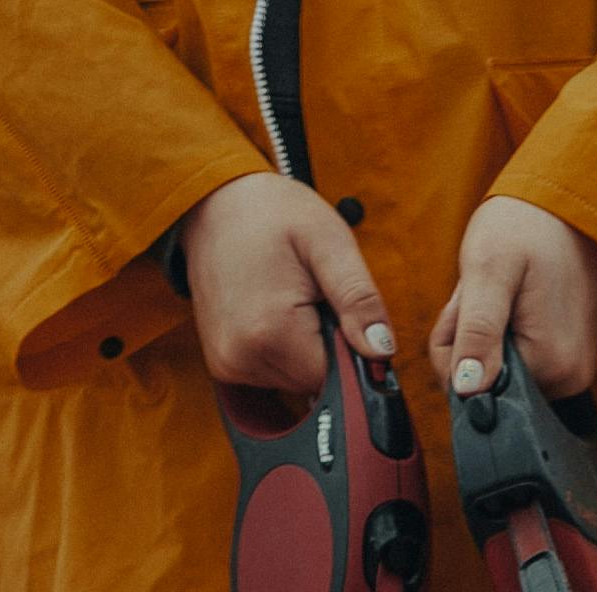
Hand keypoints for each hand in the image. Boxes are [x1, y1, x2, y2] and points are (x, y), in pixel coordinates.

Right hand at [180, 171, 394, 400]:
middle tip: (309, 295)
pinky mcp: (222, 365)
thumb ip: (359, 298)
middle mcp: (242, 358)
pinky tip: (272, 311)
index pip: (338, 376)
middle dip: (326, 345)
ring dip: (305, 348)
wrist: (214, 204)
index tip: (335, 306)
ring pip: (296, 380)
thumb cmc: (273, 214)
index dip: (350, 345)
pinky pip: (273, 373)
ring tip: (287, 298)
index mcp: (270, 333)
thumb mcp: (329, 242)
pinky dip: (283, 349)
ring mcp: (227, 365)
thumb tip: (382, 350)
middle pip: (316, 382)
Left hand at [430, 195, 596, 399]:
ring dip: (482, 335)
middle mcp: (568, 380)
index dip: (453, 346)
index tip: (466, 303)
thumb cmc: (521, 227)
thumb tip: (468, 390)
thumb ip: (477, 332)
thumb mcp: (488, 271)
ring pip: (497, 373)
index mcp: (551, 365)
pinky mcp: (568, 361)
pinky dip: (501, 334)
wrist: (560, 206)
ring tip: (497, 292)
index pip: (472, 387)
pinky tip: (512, 301)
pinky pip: (517, 363)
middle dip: (467, 340)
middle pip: (485, 384)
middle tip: (479, 293)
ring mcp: (572, 373)